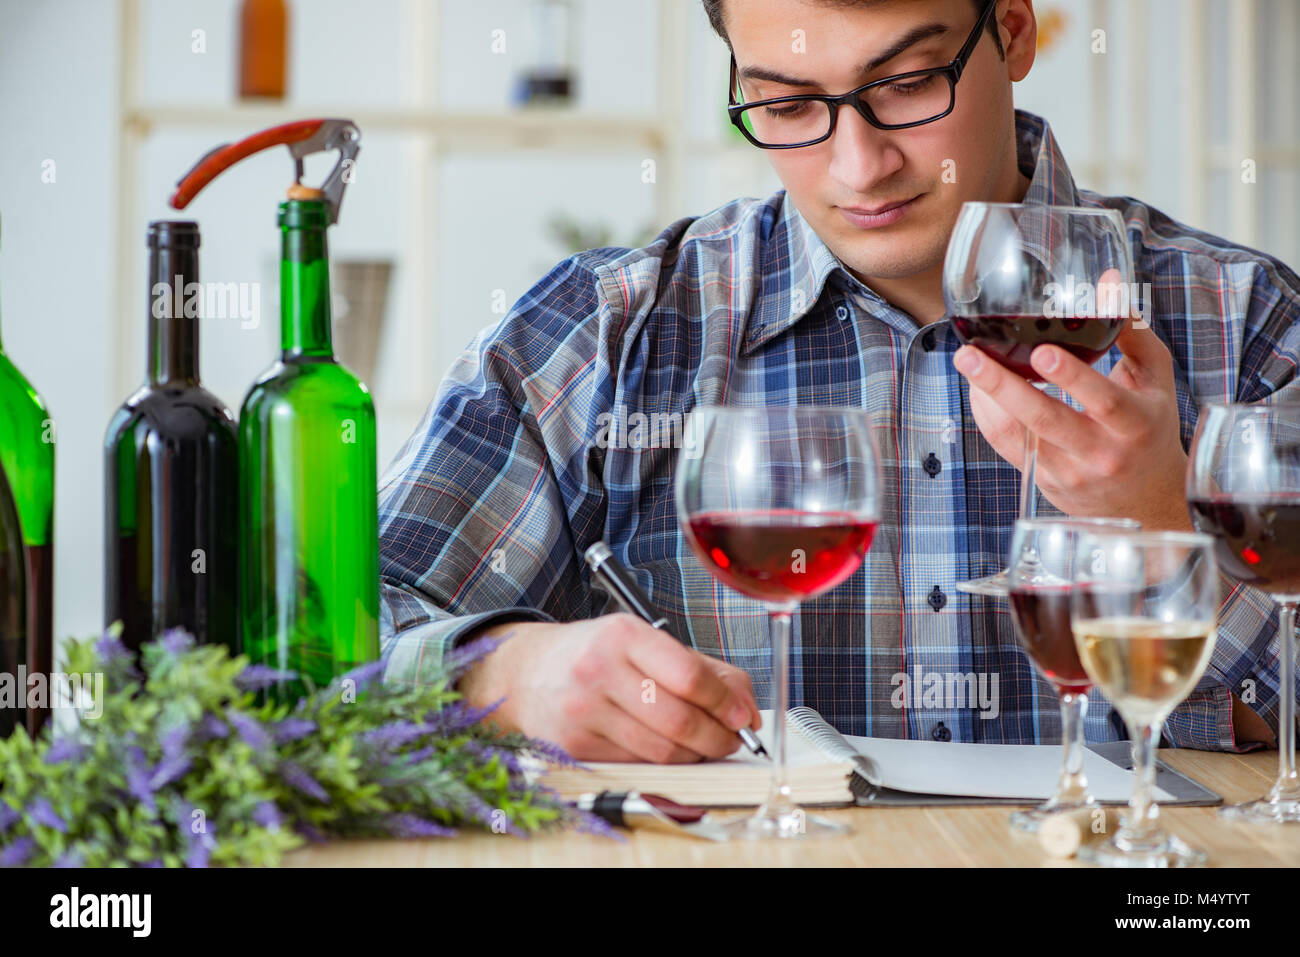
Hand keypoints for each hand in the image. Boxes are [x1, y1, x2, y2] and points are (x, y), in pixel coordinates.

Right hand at [457, 614, 762, 762]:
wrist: (526, 674)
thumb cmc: (595, 655)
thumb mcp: (643, 642)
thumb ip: (701, 669)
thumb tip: (746, 708)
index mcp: (623, 635)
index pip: (690, 676)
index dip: (725, 703)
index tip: (743, 716)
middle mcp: (600, 670)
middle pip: (680, 720)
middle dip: (718, 737)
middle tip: (731, 739)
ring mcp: (584, 711)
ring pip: (661, 750)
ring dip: (696, 755)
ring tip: (705, 746)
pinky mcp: (575, 745)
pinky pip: (638, 763)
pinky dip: (665, 763)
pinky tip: (671, 752)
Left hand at [953, 310, 1192, 531]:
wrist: (1146, 499)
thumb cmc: (1150, 427)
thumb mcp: (1154, 379)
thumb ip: (1132, 330)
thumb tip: (1109, 280)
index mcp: (1135, 423)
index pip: (1102, 399)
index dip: (1071, 376)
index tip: (1042, 352)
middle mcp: (1101, 452)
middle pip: (1045, 419)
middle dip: (1003, 386)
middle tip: (970, 356)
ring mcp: (1068, 471)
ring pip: (1017, 436)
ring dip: (987, 398)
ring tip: (968, 363)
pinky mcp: (1043, 481)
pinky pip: (1006, 447)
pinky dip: (988, 416)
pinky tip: (979, 389)